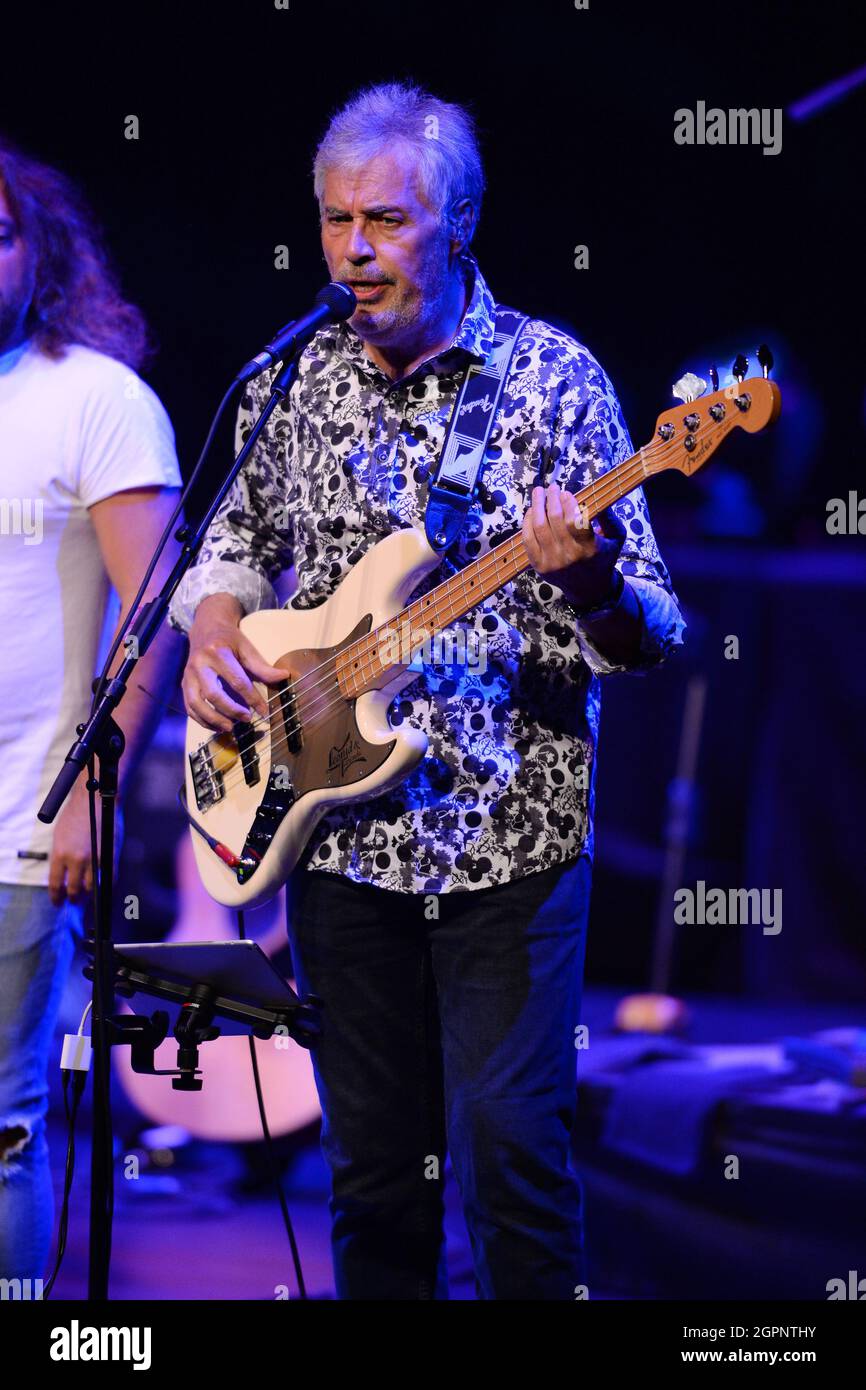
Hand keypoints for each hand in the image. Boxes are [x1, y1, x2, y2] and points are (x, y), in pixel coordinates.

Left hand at [48, 783, 122, 906]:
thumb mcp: (59, 837)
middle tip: (74, 900)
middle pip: (74, 889)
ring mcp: (94, 858)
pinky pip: (108, 878)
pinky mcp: (110, 856)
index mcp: (60, 854)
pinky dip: (105, 884)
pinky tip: (102, 884)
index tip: (58, 902)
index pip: (56, 884)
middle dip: (73, 898)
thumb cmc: (74, 815)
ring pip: (91, 887)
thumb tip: (63, 876)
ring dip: (89, 892)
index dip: (56, 897)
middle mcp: (76, 859)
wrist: (94, 801)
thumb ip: (61, 858)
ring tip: (87, 893)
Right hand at [183, 597, 286, 732]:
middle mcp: (200, 664)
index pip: (237, 681)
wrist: (206, 629)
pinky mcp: (184, 684)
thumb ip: (262, 666)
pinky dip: (202, 720)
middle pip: (214, 694)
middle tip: (248, 719)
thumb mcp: (246, 648)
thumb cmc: (229, 640)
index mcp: (218, 652)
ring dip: (214, 719)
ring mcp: (189, 675)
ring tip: (231, 727)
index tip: (264, 710)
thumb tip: (284, 676)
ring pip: (197, 703)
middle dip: (232, 710)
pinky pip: (190, 707)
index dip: (252, 698)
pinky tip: (218, 726)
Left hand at [521, 483, 625, 608]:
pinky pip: (528, 540)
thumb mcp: (616, 538)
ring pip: (539, 527)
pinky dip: (527, 523)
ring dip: (537, 506)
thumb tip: (596, 496)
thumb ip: (609, 517)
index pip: (574, 520)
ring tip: (539, 494)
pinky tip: (531, 512)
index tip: (566, 493)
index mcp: (589, 548)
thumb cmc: (603, 557)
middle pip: (554, 519)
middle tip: (552, 488)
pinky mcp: (539, 566)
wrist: (590, 589)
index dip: (568, 503)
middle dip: (551, 498)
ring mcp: (552, 562)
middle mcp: (569, 555)